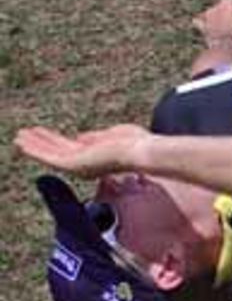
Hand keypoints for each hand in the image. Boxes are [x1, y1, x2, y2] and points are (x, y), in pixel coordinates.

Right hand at [14, 124, 152, 178]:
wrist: (144, 151)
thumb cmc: (138, 143)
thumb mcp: (115, 134)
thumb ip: (97, 137)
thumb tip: (79, 138)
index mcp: (97, 158)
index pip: (72, 149)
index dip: (56, 141)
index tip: (44, 134)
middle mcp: (87, 165)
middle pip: (58, 152)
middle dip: (41, 143)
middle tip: (24, 134)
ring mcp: (80, 166)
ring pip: (51, 154)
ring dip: (34, 144)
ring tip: (18, 136)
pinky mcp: (74, 165)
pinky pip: (49, 156)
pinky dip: (35, 148)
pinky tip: (22, 141)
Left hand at [192, 0, 231, 55]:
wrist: (226, 50)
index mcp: (229, 1)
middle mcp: (216, 5)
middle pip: (226, 9)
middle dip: (230, 16)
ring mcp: (207, 16)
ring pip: (214, 15)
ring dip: (219, 21)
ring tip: (228, 34)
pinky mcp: (201, 27)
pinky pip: (201, 23)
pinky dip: (205, 27)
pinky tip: (211, 33)